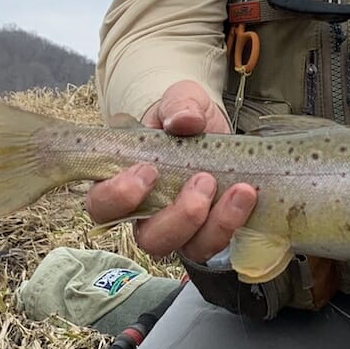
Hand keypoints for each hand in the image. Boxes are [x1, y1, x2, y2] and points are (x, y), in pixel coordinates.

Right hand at [83, 79, 257, 263]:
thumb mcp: (180, 100)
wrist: (215, 129)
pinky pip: (218, 244)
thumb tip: (185, 120)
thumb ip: (179, 104)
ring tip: (239, 189)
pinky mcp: (210, 234)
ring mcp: (181, 230)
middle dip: (178, 216)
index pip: (102, 205)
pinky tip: (247, 196)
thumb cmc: (184, 116)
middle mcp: (147, 215)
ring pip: (187, 248)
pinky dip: (234, 222)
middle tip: (202, 179)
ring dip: (214, 224)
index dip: (118, 197)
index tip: (149, 170)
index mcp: (122, 183)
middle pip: (148, 239)